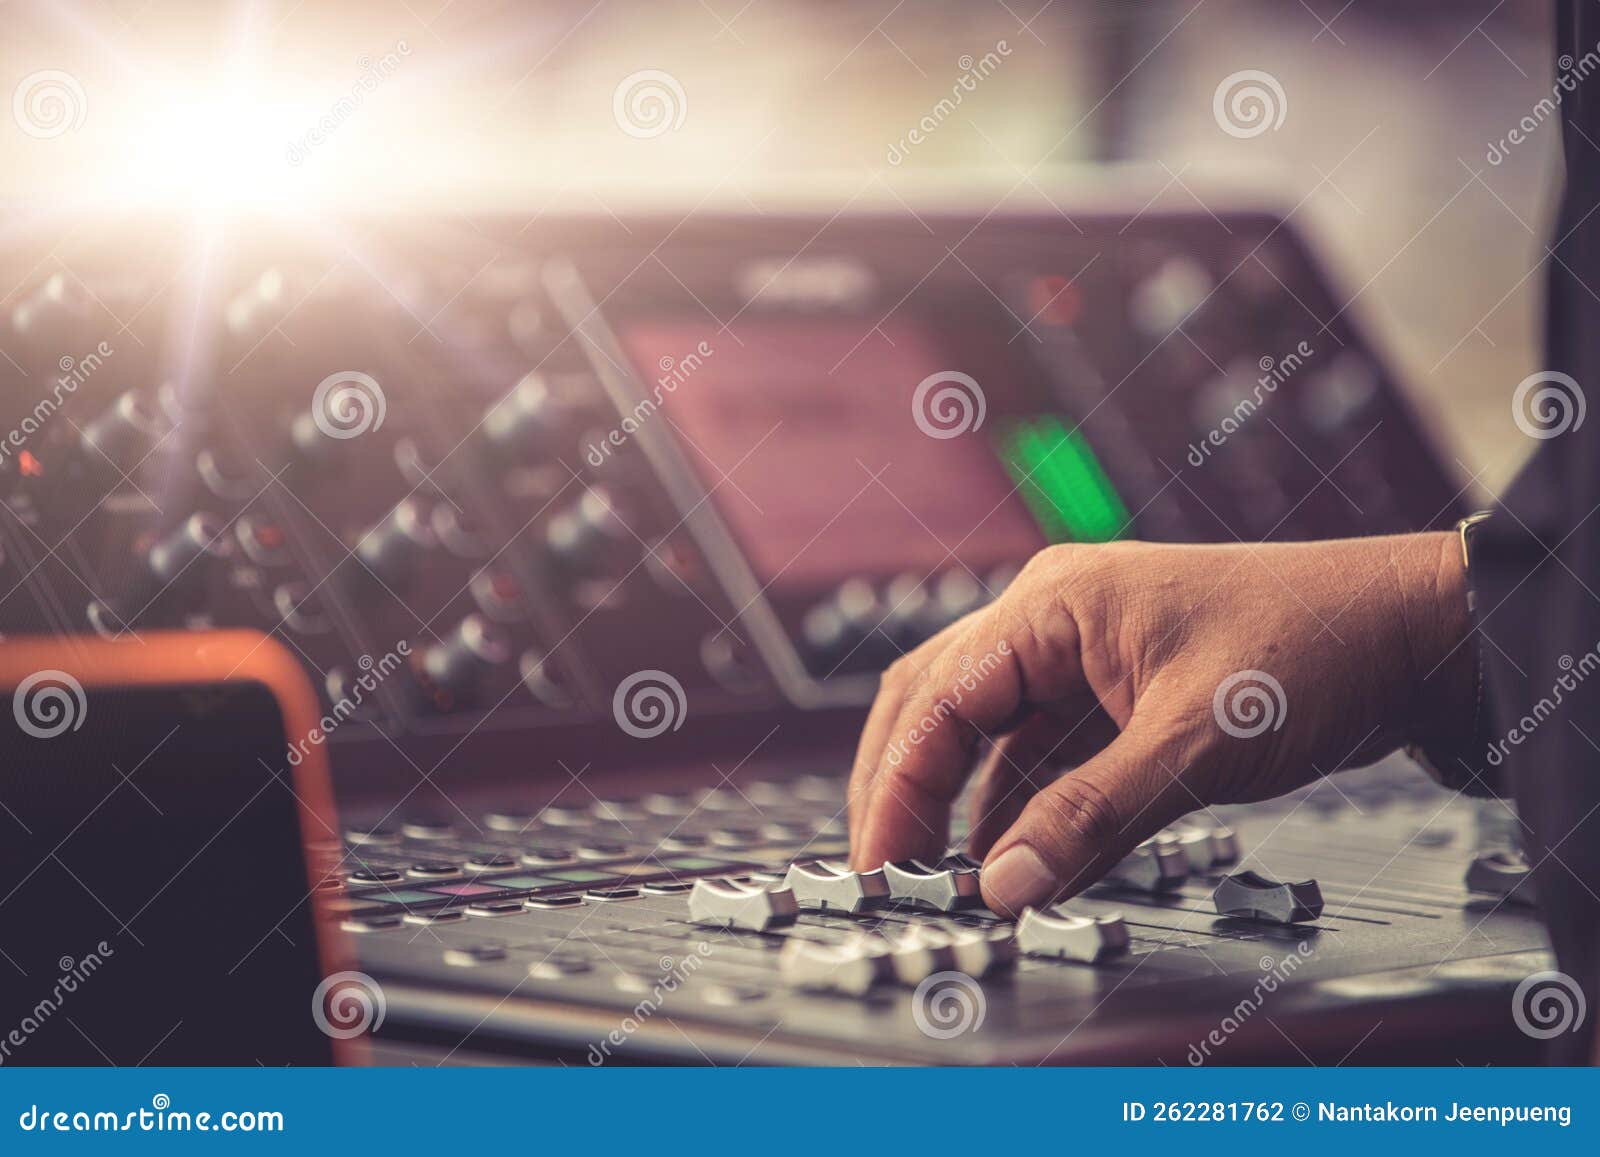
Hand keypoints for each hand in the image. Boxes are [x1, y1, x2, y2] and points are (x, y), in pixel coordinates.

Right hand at [846, 533, 1473, 914]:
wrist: (1409, 635)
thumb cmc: (1314, 645)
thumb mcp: (1193, 742)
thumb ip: (1091, 817)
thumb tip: (1005, 885)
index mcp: (1053, 604)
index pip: (939, 697)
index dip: (900, 785)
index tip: (882, 862)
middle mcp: (1053, 621)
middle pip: (936, 703)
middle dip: (901, 786)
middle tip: (882, 869)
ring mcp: (1081, 657)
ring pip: (983, 731)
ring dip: (955, 800)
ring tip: (936, 873)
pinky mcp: (1113, 695)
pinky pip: (1040, 751)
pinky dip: (1016, 803)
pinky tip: (1009, 854)